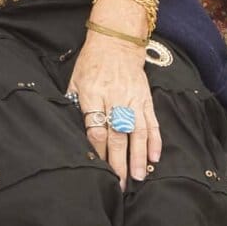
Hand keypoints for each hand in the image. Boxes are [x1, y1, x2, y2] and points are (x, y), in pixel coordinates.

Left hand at [68, 33, 161, 187]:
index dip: (98, 149)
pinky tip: (154, 158)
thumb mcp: (75, 80)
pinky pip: (152, 122)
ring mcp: (133, 98)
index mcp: (93, 93)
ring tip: (138, 177)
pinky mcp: (146, 98)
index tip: (99, 167)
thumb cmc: (91, 64)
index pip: (96, 127)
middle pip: (117, 134)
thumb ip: (74, 105)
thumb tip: (72, 132)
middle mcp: (115, 97)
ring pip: (137, 131)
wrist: (116, 42)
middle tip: (119, 183)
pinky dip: (154, 140)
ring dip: (138, 156)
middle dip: (118, 161)